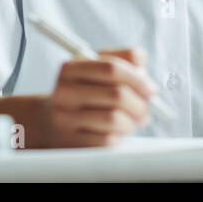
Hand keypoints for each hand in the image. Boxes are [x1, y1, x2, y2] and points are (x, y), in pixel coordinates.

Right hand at [40, 47, 157, 147]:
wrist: (51, 123)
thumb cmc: (84, 92)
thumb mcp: (97, 69)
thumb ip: (123, 58)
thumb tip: (141, 63)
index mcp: (71, 68)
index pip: (112, 68)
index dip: (137, 79)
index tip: (151, 89)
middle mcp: (64, 92)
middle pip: (117, 94)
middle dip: (140, 103)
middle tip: (146, 109)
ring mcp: (64, 119)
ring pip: (114, 119)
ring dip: (132, 121)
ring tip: (133, 121)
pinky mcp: (71, 143)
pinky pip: (107, 140)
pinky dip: (120, 136)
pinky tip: (118, 132)